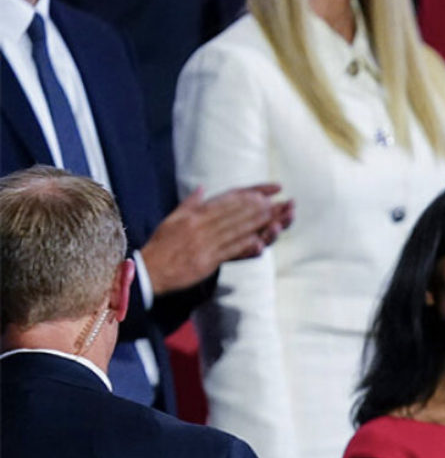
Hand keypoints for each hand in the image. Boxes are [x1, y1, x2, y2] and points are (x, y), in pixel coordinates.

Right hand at [141, 184, 291, 294]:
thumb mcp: (173, 219)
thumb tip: (202, 189)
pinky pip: (228, 252)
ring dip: (258, 223)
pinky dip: (245, 247)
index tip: (274, 188)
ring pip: (235, 230)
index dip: (254, 191)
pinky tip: (260, 243)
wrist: (148, 269)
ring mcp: (204, 242)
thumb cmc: (161, 245)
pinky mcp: (206, 260)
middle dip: (261, 207)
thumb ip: (190, 203)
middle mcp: (201, 225)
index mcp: (196, 214)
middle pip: (236, 212)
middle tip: (282, 202)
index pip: (230, 198)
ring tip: (277, 217)